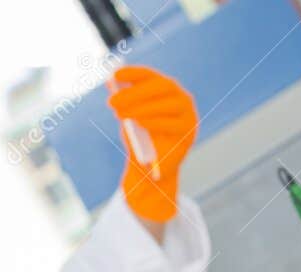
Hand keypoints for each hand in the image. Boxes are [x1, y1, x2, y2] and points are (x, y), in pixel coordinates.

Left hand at [107, 65, 198, 223]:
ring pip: (168, 104)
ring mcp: (187, 113)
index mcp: (165, 90)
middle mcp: (180, 97)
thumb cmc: (139, 139)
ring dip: (142, 107)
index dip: (133, 73)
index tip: (114, 75)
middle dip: (135, 92)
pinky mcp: (189, 131)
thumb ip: (124, 101)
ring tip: (121, 114)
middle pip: (161, 86)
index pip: (150, 76)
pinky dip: (154, 121)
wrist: (150, 169)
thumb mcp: (129, 118)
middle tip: (113, 101)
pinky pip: (172, 123)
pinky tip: (139, 122)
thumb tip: (111, 83)